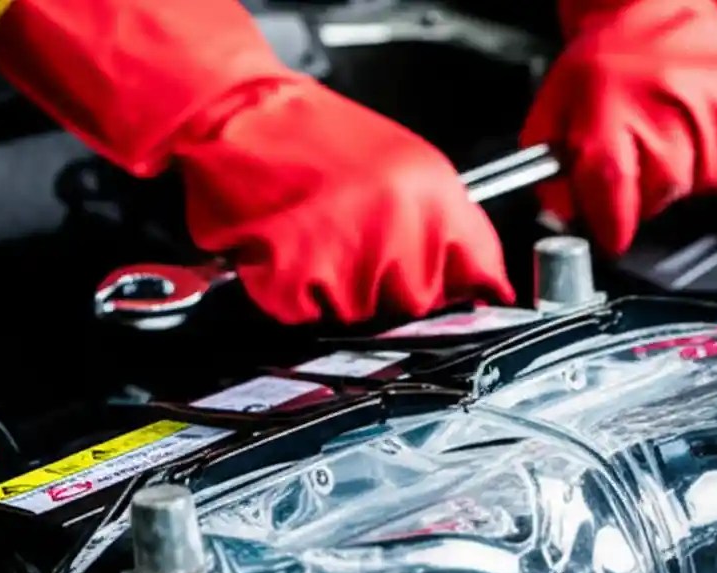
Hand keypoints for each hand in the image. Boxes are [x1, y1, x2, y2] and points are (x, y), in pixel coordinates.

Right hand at [176, 79, 514, 324]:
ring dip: (336, 292)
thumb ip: (442, 220)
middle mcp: (397, 224)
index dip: (471, 290)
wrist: (237, 111)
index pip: (479, 269)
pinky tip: (287, 249)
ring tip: (317, 238)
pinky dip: (291, 294)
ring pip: (361, 317)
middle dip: (390, 288)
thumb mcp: (401, 161)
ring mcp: (347, 255)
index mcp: (431, 191)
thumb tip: (476, 276)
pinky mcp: (295, 278)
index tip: (467, 299)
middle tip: (355, 244)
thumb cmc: (310, 133)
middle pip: (418, 302)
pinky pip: (306, 316)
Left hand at [522, 0, 716, 254]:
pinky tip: (710, 133)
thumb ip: (553, 168)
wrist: (667, 5)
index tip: (611, 232)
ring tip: (675, 132)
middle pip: (662, 195)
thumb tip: (564, 215)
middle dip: (646, 192)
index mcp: (616, 109)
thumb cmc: (612, 58)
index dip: (611, 221)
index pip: (614, 188)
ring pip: (705, 189)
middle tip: (641, 156)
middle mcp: (674, 111)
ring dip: (688, 176)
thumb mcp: (558, 106)